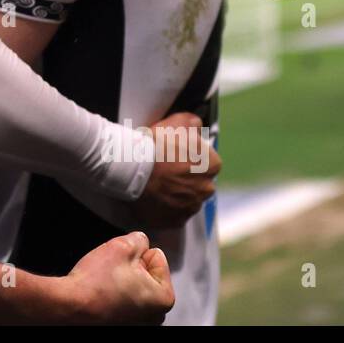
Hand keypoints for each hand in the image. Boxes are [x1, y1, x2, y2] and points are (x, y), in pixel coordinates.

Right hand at [63, 231, 174, 323]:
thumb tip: (140, 242)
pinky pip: (122, 302)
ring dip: (122, 282)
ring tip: (106, 285)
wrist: (70, 306)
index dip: (136, 254)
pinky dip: (114, 297)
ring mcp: (138, 324)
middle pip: (147, 275)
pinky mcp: (122, 325)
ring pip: (134, 288)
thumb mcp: (122, 246)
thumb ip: (139, 239)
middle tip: (112, 273)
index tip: (120, 264)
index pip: (156, 257)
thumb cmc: (95, 284)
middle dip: (132, 269)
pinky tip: (102, 297)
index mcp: (164, 298)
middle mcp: (155, 316)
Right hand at [130, 113, 219, 227]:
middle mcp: (206, 190)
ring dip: (176, 193)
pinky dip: (166, 207)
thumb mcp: (177, 121)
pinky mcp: (174, 220)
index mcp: (212, 166)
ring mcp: (190, 207)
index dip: (191, 157)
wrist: (131, 167)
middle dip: (186, 178)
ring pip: (186, 199)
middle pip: (198, 183)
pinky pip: (173, 214)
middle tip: (166, 169)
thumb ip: (192, 123)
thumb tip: (196, 125)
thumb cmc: (155, 145)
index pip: (208, 162)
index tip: (177, 155)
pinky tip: (154, 196)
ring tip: (157, 183)